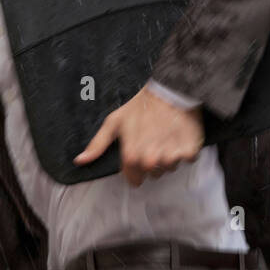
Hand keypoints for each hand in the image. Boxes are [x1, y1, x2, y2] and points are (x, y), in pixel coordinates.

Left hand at [75, 84, 203, 186]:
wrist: (170, 89)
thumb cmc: (140, 106)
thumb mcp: (114, 122)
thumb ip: (97, 145)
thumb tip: (80, 161)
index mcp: (132, 156)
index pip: (134, 180)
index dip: (135, 170)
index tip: (139, 155)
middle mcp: (152, 160)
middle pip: (153, 175)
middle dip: (153, 161)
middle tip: (153, 141)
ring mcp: (172, 157)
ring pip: (170, 168)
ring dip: (169, 156)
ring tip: (166, 136)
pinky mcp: (190, 151)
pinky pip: (187, 159)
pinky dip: (185, 149)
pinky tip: (179, 135)